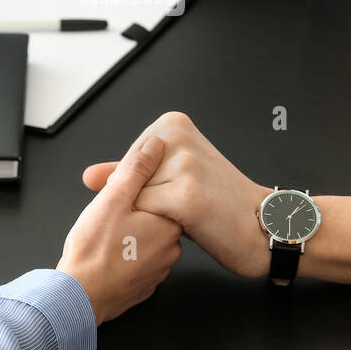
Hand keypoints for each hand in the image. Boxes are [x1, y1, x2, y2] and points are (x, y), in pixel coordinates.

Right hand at [58, 135, 183, 324]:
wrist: (77, 298)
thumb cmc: (92, 253)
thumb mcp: (112, 199)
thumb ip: (136, 169)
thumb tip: (155, 144)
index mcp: (168, 225)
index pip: (161, 195)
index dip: (134, 192)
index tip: (116, 199)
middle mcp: (170, 249)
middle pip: (153, 217)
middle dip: (131, 214)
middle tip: (105, 221)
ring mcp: (158, 271)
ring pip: (145, 240)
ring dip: (128, 236)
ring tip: (104, 240)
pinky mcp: (144, 285)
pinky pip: (138, 262)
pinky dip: (125, 257)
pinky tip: (107, 257)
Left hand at [83, 113, 271, 279]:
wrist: (261, 226)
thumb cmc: (216, 204)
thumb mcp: (169, 179)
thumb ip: (128, 174)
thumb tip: (89, 175)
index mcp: (172, 123)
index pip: (128, 162)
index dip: (145, 187)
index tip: (179, 188)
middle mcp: (175, 135)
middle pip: (128, 179)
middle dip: (148, 200)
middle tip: (189, 202)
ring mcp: (181, 163)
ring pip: (135, 197)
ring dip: (154, 215)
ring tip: (191, 212)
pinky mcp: (185, 194)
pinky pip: (146, 213)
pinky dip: (160, 226)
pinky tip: (191, 222)